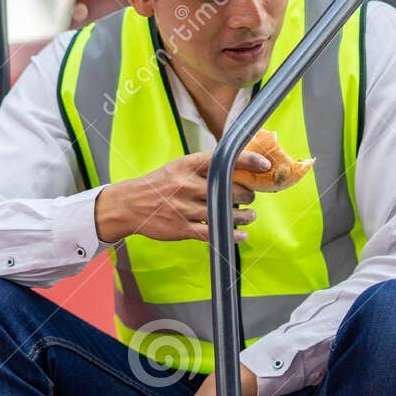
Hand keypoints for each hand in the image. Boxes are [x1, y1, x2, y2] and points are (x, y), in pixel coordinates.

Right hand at [95, 149, 269, 244]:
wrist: (130, 204)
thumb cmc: (159, 184)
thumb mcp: (179, 167)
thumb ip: (204, 167)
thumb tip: (236, 166)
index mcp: (188, 165)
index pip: (223, 160)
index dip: (248, 161)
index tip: (265, 165)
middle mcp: (187, 185)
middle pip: (230, 190)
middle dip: (248, 195)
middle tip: (251, 197)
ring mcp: (185, 208)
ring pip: (225, 213)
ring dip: (244, 216)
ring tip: (250, 216)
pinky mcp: (182, 228)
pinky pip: (214, 233)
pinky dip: (231, 235)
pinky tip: (241, 234)